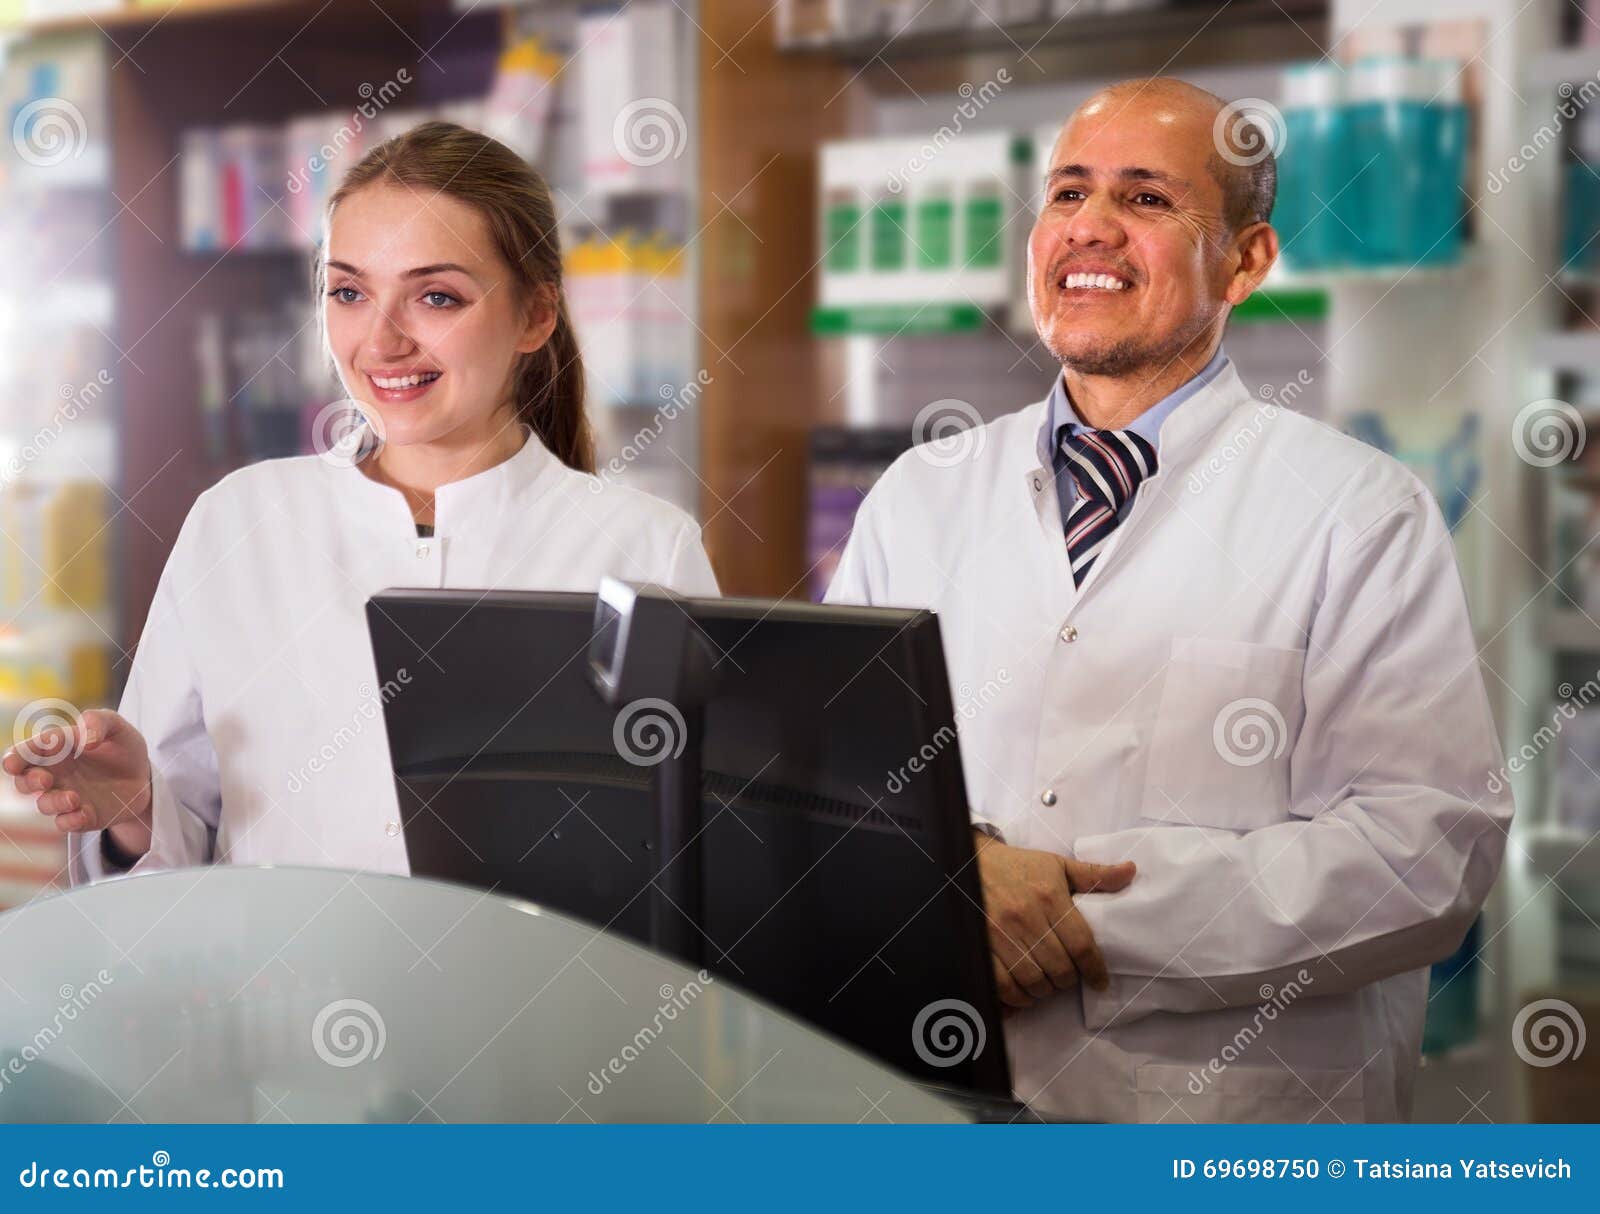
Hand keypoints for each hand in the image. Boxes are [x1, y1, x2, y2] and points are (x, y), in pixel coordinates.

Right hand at [3, 710, 153, 856]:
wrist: (144, 776)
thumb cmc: (123, 747)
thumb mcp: (116, 726)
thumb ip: (99, 721)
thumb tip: (87, 739)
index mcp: (57, 748)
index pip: (27, 752)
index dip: (15, 757)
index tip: (12, 763)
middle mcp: (55, 774)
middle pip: (25, 781)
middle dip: (28, 782)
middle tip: (44, 780)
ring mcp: (65, 796)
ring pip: (44, 804)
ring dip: (53, 802)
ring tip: (73, 798)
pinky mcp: (80, 815)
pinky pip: (65, 823)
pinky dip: (70, 821)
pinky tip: (82, 814)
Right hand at [972, 830, 1135, 1008]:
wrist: (971, 861)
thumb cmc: (1019, 866)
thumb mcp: (1057, 865)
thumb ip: (1094, 874)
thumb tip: (1130, 871)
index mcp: (1049, 897)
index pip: (1081, 944)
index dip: (1094, 969)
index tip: (1099, 982)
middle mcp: (1026, 917)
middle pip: (1059, 968)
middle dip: (1069, 980)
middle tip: (1069, 978)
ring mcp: (1000, 934)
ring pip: (1033, 981)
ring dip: (1045, 990)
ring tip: (1048, 984)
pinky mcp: (981, 944)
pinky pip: (1003, 984)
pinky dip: (1017, 997)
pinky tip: (1024, 992)